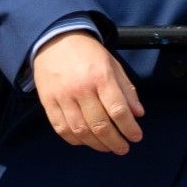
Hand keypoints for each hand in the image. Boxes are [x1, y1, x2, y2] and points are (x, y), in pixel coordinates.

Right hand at [30, 30, 143, 154]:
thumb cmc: (87, 53)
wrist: (55, 39)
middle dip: (115, 142)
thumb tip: (138, 114)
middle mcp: (81, 88)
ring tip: (106, 147)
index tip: (136, 137)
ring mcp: (62, 96)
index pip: (118, 110)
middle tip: (123, 148)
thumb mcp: (112, 64)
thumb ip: (126, 90)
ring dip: (97, 144)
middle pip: (100, 125)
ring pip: (81, 131)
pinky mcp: (48, 101)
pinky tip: (85, 140)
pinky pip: (62, 128)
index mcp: (101, 76)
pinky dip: (75, 140)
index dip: (129, 128)